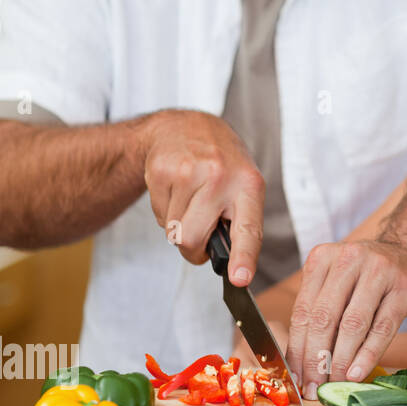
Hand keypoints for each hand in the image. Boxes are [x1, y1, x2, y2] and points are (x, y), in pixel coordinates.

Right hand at [142, 110, 264, 285]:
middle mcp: (220, 178)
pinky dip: (165, 210)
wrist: (186, 127)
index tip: (240, 278)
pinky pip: (158, 214)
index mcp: (249, 186)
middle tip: (199, 233)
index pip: (248, 228)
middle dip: (192, 247)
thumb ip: (240, 222)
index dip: (244, 257)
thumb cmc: (222, 165)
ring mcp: (188, 172)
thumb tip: (231, 265)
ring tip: (190, 199)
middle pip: (193, 239)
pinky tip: (176, 190)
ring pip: (173, 230)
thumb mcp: (244, 186)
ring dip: (178, 225)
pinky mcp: (161, 171)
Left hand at [285, 238, 406, 394]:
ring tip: (335, 383)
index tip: (296, 377)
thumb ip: (321, 312)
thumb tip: (303, 363)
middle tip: (314, 387)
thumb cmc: (370, 276)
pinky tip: (358, 373)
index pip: (303, 311)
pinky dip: (368, 355)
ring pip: (353, 324)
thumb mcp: (339, 282)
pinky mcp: (403, 288)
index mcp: (323, 258)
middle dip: (316, 359)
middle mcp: (349, 259)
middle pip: (324, 318)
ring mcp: (379, 271)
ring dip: (341, 360)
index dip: (297, 349)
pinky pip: (382, 328)